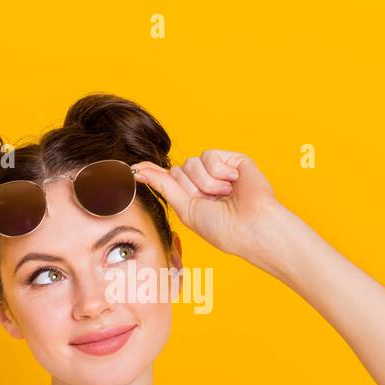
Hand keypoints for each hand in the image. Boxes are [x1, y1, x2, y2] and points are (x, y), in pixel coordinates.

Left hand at [132, 150, 282, 258]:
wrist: (252, 226)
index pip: (168, 180)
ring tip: (225, 195)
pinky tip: (234, 183)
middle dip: (190, 187)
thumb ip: (164, 187)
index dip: (152, 174)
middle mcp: (204, 182)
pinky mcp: (232, 159)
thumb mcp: (186, 209)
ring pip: (192, 163)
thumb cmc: (223, 228)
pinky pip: (209, 156)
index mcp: (193, 197)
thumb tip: (138, 171)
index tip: (132, 169)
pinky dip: (219, 172)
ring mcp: (218, 170)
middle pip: (178, 171)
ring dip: (206, 183)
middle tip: (210, 202)